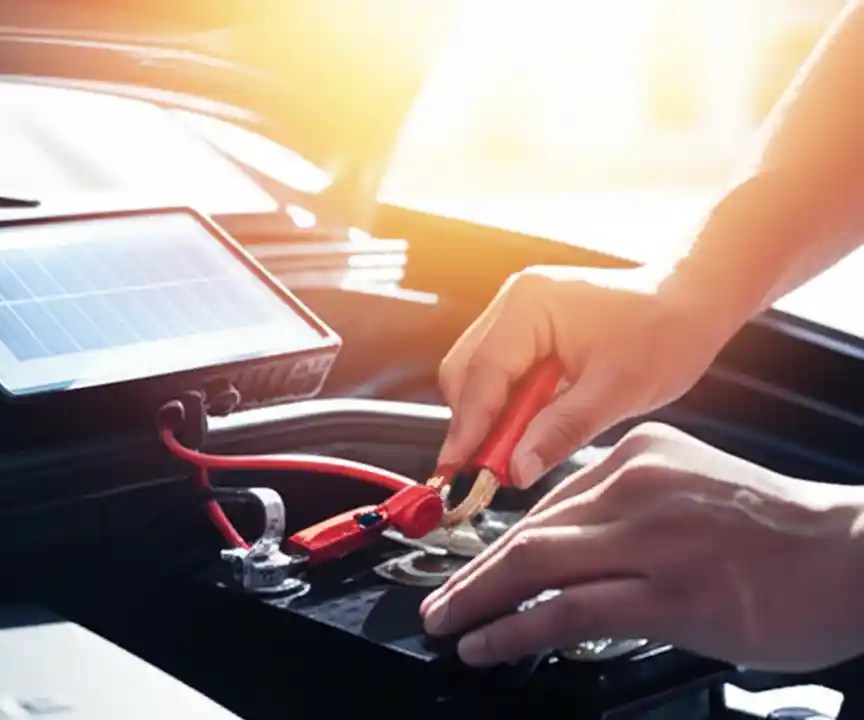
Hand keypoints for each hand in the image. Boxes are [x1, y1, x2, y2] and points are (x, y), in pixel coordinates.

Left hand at [420, 423, 863, 672]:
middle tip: (438, 600)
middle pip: (529, 531)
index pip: (548, 503)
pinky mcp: (670, 593)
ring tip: (447, 623)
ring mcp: (651, 539)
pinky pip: (568, 609)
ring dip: (478, 599)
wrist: (859, 556)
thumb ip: (631, 508)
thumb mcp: (694, 490)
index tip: (473, 568)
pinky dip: (514, 628)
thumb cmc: (784, 533)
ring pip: (536, 565)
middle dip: (473, 572)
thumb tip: (571, 551)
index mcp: (641, 456)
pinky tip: (487, 644)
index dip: (500, 543)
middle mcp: (637, 487)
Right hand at [436, 265, 737, 487]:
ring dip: (489, 417)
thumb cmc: (665, 334)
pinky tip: (525, 430)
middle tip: (485, 472)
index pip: (481, 374)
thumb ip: (562, 430)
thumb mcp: (618, 391)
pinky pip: (498, 371)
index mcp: (529, 305)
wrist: (692, 301)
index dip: (468, 427)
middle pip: (465, 372)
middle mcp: (513, 302)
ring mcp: (516, 312)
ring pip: (476, 374)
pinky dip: (505, 405)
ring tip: (510, 456)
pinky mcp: (525, 327)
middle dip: (473, 424)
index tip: (457, 470)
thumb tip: (517, 470)